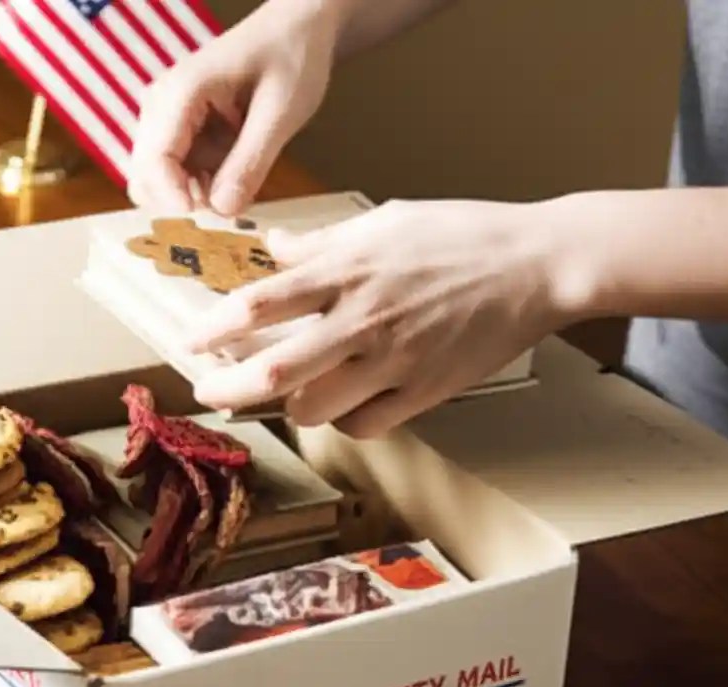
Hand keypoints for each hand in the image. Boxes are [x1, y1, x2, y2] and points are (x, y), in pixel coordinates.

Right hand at [127, 0, 345, 215]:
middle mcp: (161, 105)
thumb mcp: (281, 112)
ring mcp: (166, 117)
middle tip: (231, 198)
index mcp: (181, 92)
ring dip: (193, 194)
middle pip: (144, 175)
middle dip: (183, 199)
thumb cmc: (291, 57)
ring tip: (238, 181)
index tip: (208, 214)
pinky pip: (176, 172)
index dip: (173, 197)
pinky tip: (234, 173)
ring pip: (156, 179)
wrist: (296, 30)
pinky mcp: (179, 129)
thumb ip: (251, 161)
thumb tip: (222, 210)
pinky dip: (200, 185)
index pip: (153, 160)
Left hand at [184, 199, 572, 437]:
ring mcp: (395, 362)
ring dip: (290, 405)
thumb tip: (272, 248)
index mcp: (347, 273)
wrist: (538, 265)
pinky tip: (343, 403)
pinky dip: (345, 420)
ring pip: (315, 409)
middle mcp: (362, 321)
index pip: (258, 306)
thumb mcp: (384, 221)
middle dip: (227, 388)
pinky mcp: (425, 391)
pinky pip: (366, 425)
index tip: (189, 342)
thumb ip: (321, 244)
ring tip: (286, 392)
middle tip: (207, 391)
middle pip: (273, 373)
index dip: (213, 329)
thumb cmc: (461, 235)